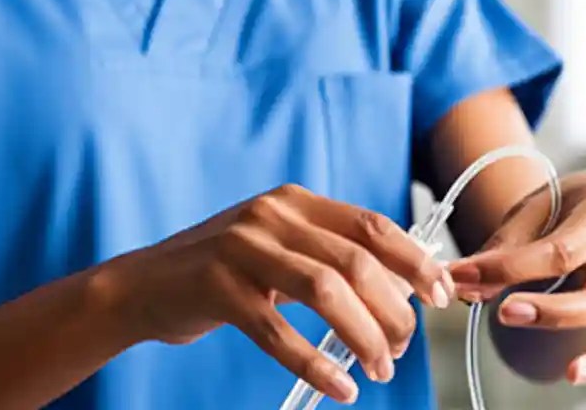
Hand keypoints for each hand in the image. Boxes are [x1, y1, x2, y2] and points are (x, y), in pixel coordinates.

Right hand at [104, 184, 454, 404]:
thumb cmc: (222, 274)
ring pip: (325, 291)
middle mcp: (271, 214)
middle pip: (356, 261)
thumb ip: (330, 259)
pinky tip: (339, 384)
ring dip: (362, 336)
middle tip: (402, 349)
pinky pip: (277, 330)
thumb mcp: (279, 251)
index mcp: (294, 201)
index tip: (441, 297)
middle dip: (392, 311)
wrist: (143, 285)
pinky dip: (315, 361)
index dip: (414, 262)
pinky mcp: (216, 285)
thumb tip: (401, 291)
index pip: (372, 225)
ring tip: (378, 369)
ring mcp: (241, 246)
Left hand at [447, 171, 585, 385]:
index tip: (464, 275)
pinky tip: (573, 373)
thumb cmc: (565, 203)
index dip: (510, 268)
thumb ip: (503, 248)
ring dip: (570, 330)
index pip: (559, 251)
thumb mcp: (534, 209)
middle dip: (550, 308)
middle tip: (503, 312)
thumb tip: (464, 285)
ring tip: (536, 345)